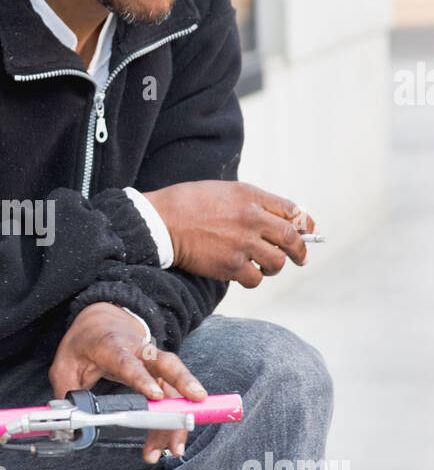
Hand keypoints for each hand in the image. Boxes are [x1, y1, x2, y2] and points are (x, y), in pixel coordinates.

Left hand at [48, 302, 205, 463]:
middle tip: (195, 407)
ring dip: (177, 418)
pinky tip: (169, 442)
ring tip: (174, 448)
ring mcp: (153, 363)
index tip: (156, 396)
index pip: (130, 363)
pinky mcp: (160, 374)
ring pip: (174, 387)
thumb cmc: (86, 342)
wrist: (103, 319)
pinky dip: (172, 421)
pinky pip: (172, 397)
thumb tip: (68, 420)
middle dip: (184, 386)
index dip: (143, 378)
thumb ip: (65, 390)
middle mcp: (140, 353)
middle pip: (168, 366)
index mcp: (113, 347)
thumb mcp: (65, 362)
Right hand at [144, 181, 316, 287]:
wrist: (161, 222)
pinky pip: (255, 279)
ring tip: (262, 265)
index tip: (309, 232)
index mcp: (250, 197)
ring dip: (273, 266)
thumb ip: (250, 202)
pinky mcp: (230, 265)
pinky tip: (243, 274)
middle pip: (291, 238)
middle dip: (300, 251)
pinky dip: (253, 278)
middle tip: (300, 258)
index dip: (305, 224)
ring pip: (277, 262)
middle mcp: (251, 218)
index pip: (291, 210)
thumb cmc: (187, 204)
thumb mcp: (224, 191)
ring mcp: (242, 243)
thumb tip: (275, 218)